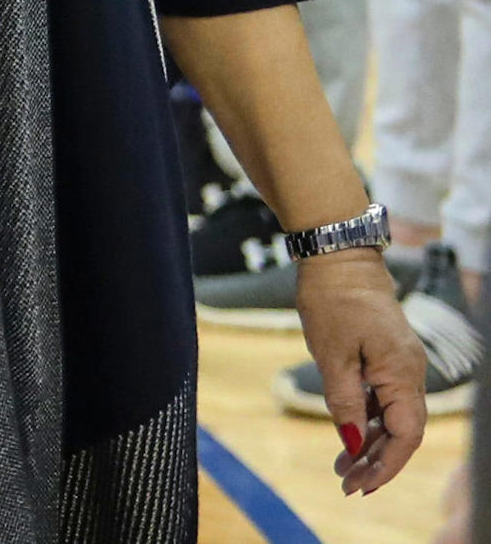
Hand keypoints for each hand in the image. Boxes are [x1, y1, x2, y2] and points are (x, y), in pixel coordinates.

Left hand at [298, 250, 433, 494]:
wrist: (338, 258)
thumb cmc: (333, 301)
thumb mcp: (332, 355)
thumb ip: (344, 402)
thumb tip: (353, 444)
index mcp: (403, 374)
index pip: (406, 435)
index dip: (386, 464)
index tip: (362, 485)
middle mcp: (410, 374)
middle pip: (401, 431)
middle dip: (376, 461)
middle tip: (345, 484)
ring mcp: (400, 366)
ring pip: (392, 417)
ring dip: (370, 444)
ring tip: (342, 468)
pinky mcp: (387, 358)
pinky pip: (384, 399)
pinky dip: (367, 420)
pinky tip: (348, 436)